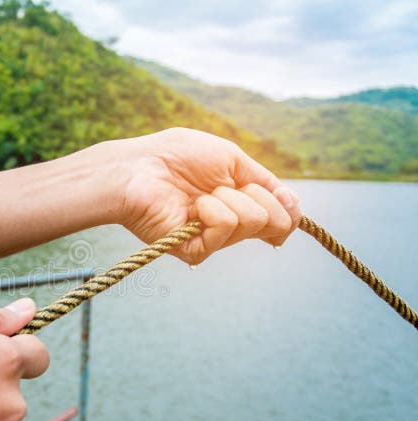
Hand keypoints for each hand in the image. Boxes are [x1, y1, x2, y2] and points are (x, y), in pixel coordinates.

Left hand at [94, 128, 301, 264]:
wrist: (138, 167)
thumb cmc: (175, 157)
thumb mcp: (232, 159)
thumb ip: (265, 183)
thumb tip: (296, 207)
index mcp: (238, 203)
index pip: (283, 218)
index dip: (288, 208)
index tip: (280, 196)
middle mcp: (229, 225)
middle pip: (277, 221)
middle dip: (257, 194)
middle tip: (221, 186)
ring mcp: (213, 240)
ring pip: (255, 221)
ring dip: (230, 196)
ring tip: (199, 195)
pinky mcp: (196, 251)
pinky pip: (228, 227)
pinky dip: (213, 208)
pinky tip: (191, 207)